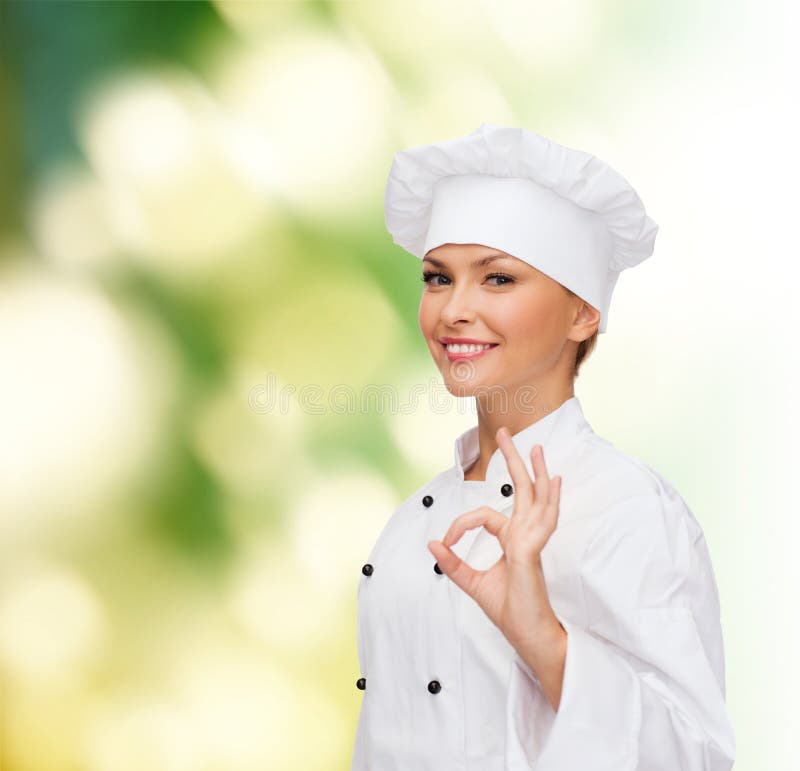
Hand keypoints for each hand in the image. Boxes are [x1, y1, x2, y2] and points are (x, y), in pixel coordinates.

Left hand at [427, 427, 563, 650]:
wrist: (529, 637)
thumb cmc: (510, 611)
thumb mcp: (472, 584)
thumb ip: (453, 564)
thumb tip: (431, 543)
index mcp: (512, 540)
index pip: (485, 516)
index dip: (459, 525)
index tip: (444, 543)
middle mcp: (524, 536)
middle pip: (522, 491)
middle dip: (515, 461)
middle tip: (508, 431)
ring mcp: (531, 543)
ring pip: (535, 499)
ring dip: (535, 472)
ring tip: (536, 447)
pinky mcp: (532, 554)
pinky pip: (538, 524)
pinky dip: (548, 501)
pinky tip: (553, 480)